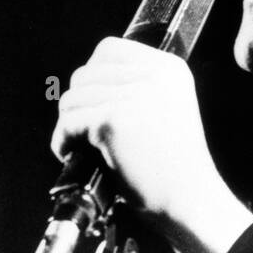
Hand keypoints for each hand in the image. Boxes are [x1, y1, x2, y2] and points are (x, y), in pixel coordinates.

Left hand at [52, 37, 252, 252]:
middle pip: (86, 73)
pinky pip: (68, 122)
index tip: (92, 102)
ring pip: (73, 98)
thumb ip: (138, 88)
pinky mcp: (113, 119)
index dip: (92, 75)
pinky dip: (63, 140)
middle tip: (81, 130)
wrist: (190, 202)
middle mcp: (153, 75)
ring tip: (77, 145)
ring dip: (69, 124)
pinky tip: (70, 154)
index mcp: (169, 69)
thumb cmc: (176, 169)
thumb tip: (88, 84)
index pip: (109, 49)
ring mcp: (133, 95)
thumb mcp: (168, 111)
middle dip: (78, 103)